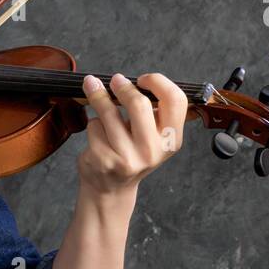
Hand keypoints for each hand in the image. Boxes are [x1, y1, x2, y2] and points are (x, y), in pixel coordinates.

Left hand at [78, 72, 187, 195]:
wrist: (110, 189)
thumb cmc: (131, 155)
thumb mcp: (152, 137)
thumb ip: (152, 112)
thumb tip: (131, 80)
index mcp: (172, 139)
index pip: (175, 100)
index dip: (158, 82)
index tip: (142, 79)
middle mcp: (153, 150)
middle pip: (139, 104)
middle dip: (122, 86)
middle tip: (114, 80)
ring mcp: (128, 157)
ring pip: (110, 112)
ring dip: (99, 98)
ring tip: (93, 89)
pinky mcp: (105, 159)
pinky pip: (95, 126)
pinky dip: (93, 124)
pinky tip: (97, 133)